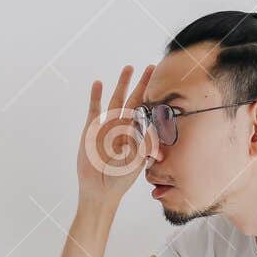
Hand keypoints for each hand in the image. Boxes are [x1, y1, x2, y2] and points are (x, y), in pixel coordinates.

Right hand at [76, 64, 155, 204]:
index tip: (164, 84)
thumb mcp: (134, 163)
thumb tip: (143, 133)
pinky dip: (96, 96)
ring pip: (117, 100)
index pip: (147, 112)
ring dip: (123, 84)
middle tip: (152, 67)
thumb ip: (140, 147)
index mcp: (136, 135)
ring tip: (128, 68)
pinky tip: (99, 83)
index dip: (155, 99)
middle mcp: (123, 127)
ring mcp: (107, 126)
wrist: (99, 189)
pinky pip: (95, 109)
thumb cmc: (120, 179)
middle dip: (143, 84)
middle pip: (135, 100)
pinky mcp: (92, 129)